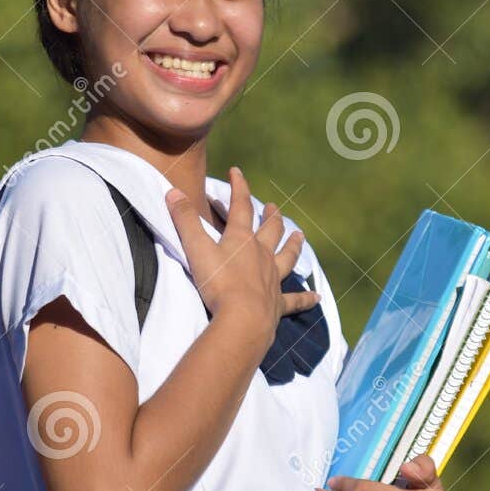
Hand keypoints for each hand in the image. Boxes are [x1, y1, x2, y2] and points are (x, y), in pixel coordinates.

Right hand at [165, 166, 317, 334]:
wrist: (242, 319)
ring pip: (288, 257)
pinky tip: (317, 297)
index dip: (238, 187)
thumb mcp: (196, 249)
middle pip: (271, 230)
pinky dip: (306, 298)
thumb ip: (185, 221)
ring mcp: (273, 279)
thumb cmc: (218, 283)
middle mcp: (262, 255)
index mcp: (242, 240)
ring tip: (300, 236)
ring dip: (294, 245)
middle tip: (273, 207)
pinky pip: (295, 300)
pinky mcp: (277, 304)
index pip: (241, 206)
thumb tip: (173, 192)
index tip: (237, 171)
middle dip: (271, 216)